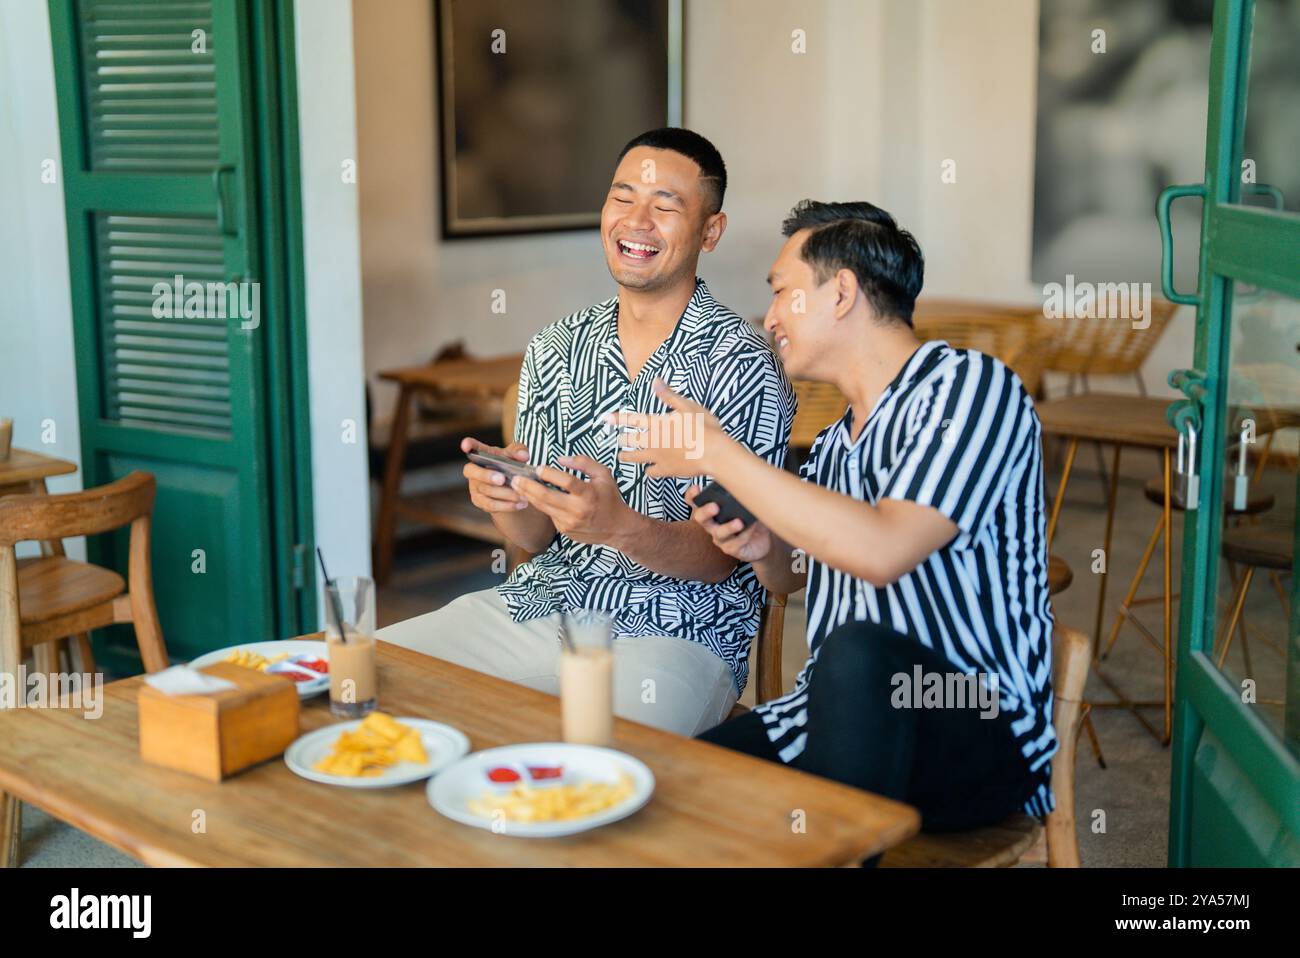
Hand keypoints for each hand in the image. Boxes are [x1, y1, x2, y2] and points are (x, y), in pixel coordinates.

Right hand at [461, 437, 530, 513]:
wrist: (511, 485)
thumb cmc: (511, 464)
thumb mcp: (516, 455)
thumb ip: (520, 452)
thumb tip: (523, 456)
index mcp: (482, 455)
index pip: (472, 447)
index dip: (468, 445)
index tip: (466, 445)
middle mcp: (473, 470)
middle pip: (472, 472)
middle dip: (486, 475)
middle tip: (502, 479)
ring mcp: (474, 487)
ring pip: (485, 491)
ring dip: (504, 494)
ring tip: (521, 495)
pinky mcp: (479, 501)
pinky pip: (490, 505)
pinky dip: (506, 506)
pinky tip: (520, 504)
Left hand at [509, 454, 637, 545]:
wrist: (616, 528)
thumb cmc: (609, 498)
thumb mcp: (603, 475)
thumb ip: (584, 463)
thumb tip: (560, 459)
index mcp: (589, 494)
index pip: (567, 482)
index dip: (550, 474)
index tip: (538, 467)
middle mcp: (578, 510)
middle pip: (547, 497)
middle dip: (528, 487)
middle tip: (516, 478)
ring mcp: (570, 522)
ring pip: (544, 507)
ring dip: (528, 495)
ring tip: (517, 486)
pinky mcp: (565, 530)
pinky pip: (549, 515)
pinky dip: (540, 505)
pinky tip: (532, 496)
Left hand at [611, 380, 730, 477]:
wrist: (714, 453)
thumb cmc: (704, 427)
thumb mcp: (688, 406)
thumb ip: (669, 395)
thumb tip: (655, 381)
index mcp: (657, 423)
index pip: (632, 420)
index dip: (617, 419)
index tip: (606, 419)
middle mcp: (653, 440)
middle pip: (630, 441)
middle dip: (623, 440)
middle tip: (619, 440)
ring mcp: (658, 457)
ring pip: (635, 458)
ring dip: (627, 457)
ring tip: (622, 457)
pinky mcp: (666, 470)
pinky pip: (651, 473)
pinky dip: (649, 471)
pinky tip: (650, 471)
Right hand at [686, 484, 771, 562]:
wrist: (762, 540)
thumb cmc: (751, 517)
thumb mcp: (746, 504)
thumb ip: (742, 496)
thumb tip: (746, 487)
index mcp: (711, 510)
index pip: (695, 502)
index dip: (691, 496)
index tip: (696, 488)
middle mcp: (711, 524)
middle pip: (700, 518)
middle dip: (705, 512)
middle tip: (715, 506)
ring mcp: (720, 538)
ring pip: (719, 533)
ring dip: (728, 527)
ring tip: (739, 522)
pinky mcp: (731, 549)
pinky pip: (736, 543)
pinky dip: (744, 534)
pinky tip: (751, 527)